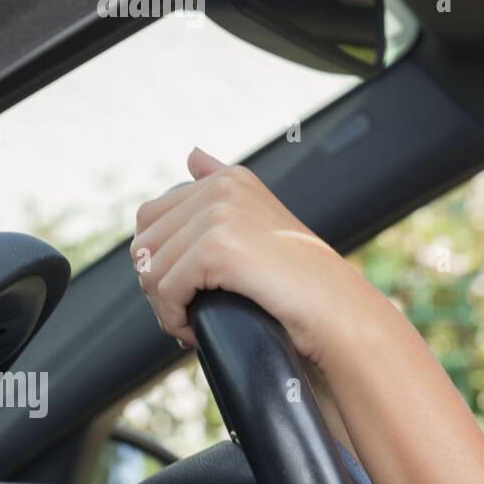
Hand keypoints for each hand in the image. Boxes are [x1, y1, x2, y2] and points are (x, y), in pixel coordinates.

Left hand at [130, 146, 377, 368]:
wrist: (338, 311)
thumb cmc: (303, 279)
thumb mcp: (260, 218)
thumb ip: (221, 183)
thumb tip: (192, 153)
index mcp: (229, 179)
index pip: (151, 218)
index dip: (159, 261)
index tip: (187, 290)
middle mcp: (222, 188)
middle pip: (145, 244)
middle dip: (157, 285)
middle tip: (186, 311)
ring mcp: (219, 214)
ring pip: (150, 270)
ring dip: (164, 307)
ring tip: (192, 323)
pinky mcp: (217, 248)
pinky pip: (165, 290)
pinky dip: (173, 319)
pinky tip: (195, 331)